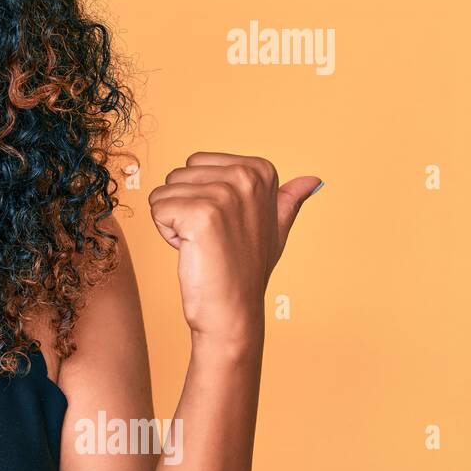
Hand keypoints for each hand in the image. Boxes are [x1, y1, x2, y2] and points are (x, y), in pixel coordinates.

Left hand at [148, 152, 321, 342]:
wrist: (233, 308)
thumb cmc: (247, 268)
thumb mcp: (276, 229)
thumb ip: (287, 200)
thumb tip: (312, 179)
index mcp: (260, 170)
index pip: (194, 162)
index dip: (199, 194)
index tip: (223, 223)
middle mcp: (245, 176)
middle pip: (177, 174)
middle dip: (182, 205)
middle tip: (210, 236)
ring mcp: (225, 195)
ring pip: (163, 192)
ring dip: (173, 220)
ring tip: (202, 243)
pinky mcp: (202, 215)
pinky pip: (157, 210)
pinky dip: (165, 233)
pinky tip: (191, 249)